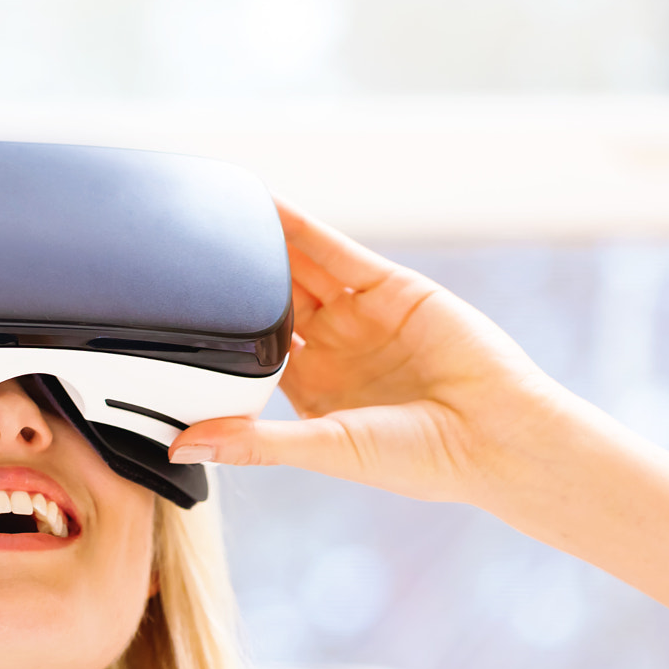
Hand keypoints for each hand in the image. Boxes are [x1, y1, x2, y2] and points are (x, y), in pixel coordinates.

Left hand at [169, 201, 583, 505]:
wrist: (497, 436)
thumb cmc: (421, 459)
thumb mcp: (324, 449)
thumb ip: (253, 442)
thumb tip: (182, 446)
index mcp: (313, 393)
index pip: (251, 354)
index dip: (216, 334)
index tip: (171, 316)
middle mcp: (335, 351)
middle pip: (270, 304)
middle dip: (232, 280)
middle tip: (181, 253)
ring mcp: (362, 317)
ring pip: (299, 271)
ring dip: (262, 245)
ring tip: (217, 216)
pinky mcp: (391, 289)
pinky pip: (337, 252)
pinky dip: (303, 229)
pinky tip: (270, 208)